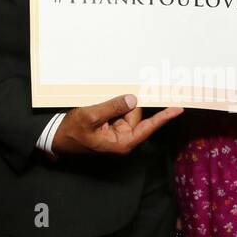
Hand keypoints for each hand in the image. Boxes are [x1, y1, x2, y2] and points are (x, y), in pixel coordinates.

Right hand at [51, 94, 182, 155]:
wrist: (57, 139)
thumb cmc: (72, 133)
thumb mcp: (90, 117)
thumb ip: (112, 107)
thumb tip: (132, 99)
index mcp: (122, 141)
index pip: (148, 127)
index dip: (164, 116)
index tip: (179, 108)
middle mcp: (123, 137)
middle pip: (135, 114)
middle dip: (127, 103)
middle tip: (115, 95)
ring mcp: (117, 131)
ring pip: (126, 110)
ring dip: (116, 103)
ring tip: (97, 105)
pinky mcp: (111, 126)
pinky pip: (117, 111)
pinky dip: (112, 105)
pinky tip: (100, 104)